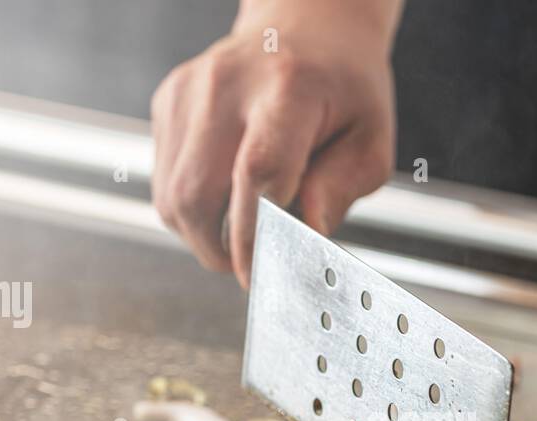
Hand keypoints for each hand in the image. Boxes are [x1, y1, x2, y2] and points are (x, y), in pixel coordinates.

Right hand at [151, 0, 401, 285]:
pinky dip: (192, 210)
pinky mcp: (167, 103)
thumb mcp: (370, 140)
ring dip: (203, 236)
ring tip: (241, 233)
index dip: (254, 236)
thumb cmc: (343, 91)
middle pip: (199, 194)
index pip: (258, 172)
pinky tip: (225, 199)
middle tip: (252, 267)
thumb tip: (308, 234)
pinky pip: (166, 182)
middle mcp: (227, 84)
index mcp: (289, 87)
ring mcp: (188, 92)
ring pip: (174, 197)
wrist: (305, 29)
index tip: (262, 276)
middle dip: (222, 250)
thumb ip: (342, 188)